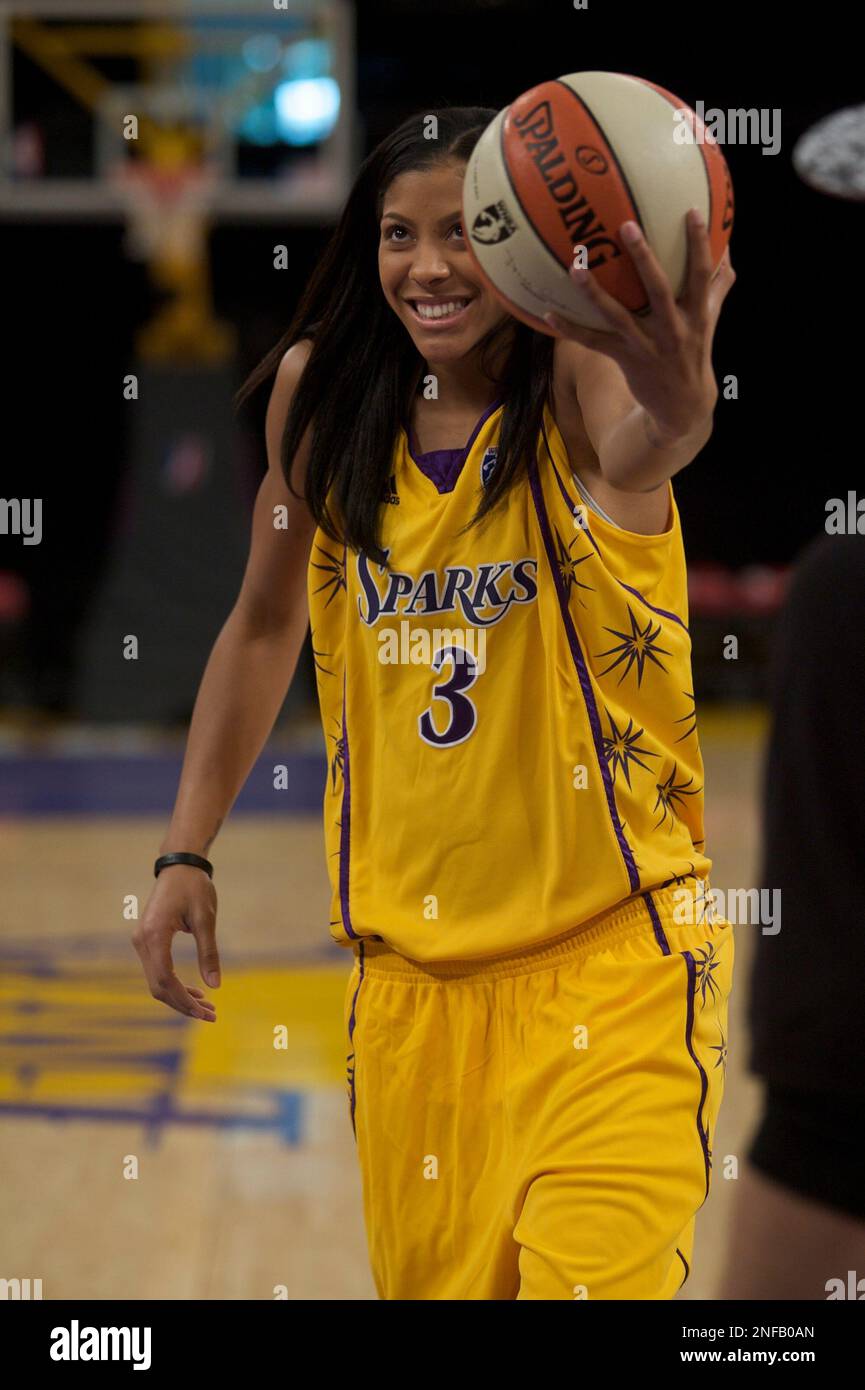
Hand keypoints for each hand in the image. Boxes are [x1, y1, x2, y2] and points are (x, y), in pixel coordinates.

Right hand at [132, 866, 219, 1020]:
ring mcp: (142, 941)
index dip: (183, 1000)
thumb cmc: (194, 887)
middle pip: (158, 986)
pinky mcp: (147, 940)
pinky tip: (195, 992)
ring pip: (157, 981)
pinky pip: (158, 970)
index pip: (164, 979)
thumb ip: (209, 952)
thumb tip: (215, 986)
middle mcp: (142, 940)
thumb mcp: (206, 918)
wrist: (179, 865)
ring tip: (207, 1008)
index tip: (205, 1012)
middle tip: (211, 1015)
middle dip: (183, 1004)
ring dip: (179, 997)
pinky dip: (174, 984)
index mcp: (154, 934)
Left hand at [544, 210, 735, 443]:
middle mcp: (673, 329)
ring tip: (576, 268)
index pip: (701, 274)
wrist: (683, 407)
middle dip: (644, 258)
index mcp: (697, 315)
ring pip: (619, 315)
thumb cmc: (695, 352)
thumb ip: (717, 284)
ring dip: (595, 293)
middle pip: (659, 289)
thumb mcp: (710, 320)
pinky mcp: (625, 360)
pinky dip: (570, 330)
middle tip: (627, 226)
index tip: (693, 212)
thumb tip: (727, 246)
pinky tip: (547, 314)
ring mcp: (647, 346)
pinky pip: (593, 342)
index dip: (699, 244)